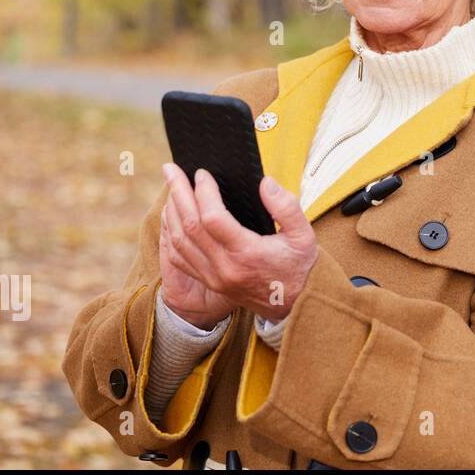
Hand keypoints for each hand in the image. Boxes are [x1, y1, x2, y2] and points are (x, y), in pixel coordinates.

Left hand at [159, 162, 318, 323]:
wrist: (292, 304)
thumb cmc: (298, 267)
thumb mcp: (304, 235)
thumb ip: (286, 207)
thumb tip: (265, 183)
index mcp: (247, 254)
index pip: (213, 218)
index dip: (204, 193)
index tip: (203, 174)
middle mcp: (224, 267)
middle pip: (189, 226)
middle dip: (177, 193)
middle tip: (171, 170)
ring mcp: (213, 277)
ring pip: (178, 241)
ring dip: (171, 212)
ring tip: (171, 188)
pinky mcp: (208, 281)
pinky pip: (178, 257)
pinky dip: (170, 233)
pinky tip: (172, 216)